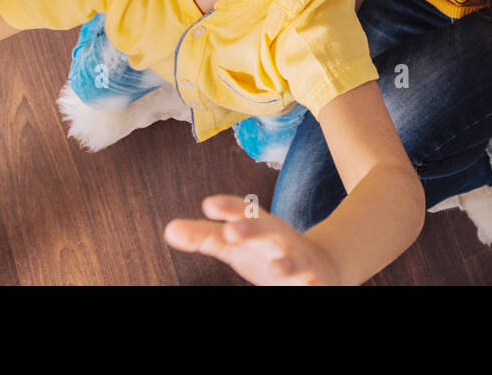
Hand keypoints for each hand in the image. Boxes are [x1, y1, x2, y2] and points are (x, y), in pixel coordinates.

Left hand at [165, 195, 341, 285]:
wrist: (321, 264)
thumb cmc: (268, 252)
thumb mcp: (236, 244)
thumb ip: (205, 236)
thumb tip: (169, 229)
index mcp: (261, 227)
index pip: (245, 212)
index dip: (229, 208)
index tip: (209, 205)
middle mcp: (280, 241)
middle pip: (267, 232)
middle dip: (253, 230)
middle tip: (233, 231)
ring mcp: (300, 262)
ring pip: (294, 261)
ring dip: (287, 263)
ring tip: (278, 267)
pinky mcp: (315, 281)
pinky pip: (315, 283)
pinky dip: (313, 284)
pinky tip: (311, 285)